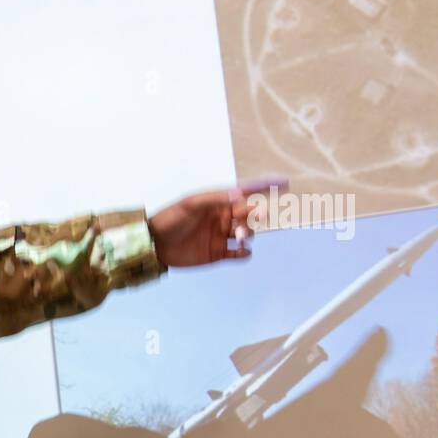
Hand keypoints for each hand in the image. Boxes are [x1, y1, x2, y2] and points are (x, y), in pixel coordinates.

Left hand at [146, 178, 287, 267]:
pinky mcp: (218, 253)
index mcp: (218, 202)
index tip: (284, 183)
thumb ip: (215, 198)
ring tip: (241, 237)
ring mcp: (221, 236)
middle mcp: (223, 217)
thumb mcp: (190, 204)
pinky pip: (240, 254)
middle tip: (258, 216)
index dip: (264, 186)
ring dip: (249, 234)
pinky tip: (242, 251)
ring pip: (248, 233)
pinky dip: (245, 253)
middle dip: (258, 214)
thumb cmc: (170, 219)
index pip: (245, 192)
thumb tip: (240, 194)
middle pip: (250, 214)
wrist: (154, 245)